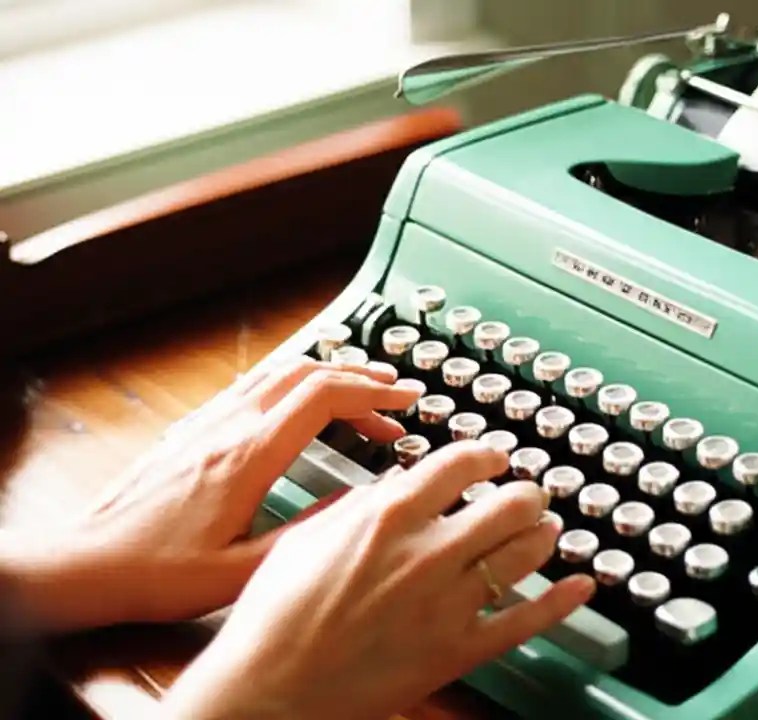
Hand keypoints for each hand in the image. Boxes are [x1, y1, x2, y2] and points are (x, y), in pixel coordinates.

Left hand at [0, 355, 425, 631]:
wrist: (86, 564)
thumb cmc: (155, 572)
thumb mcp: (243, 570)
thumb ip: (309, 532)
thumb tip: (360, 502)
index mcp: (248, 456)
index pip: (323, 396)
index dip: (373, 391)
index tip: (404, 399)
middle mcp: (227, 427)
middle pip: (305, 372)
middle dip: (359, 376)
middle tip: (394, 392)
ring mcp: (206, 424)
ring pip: (277, 373)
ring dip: (326, 375)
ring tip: (359, 391)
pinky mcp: (192, 432)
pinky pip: (253, 387)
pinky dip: (293, 385)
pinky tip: (301, 406)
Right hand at [161, 441, 595, 719]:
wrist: (267, 689)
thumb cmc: (273, 617)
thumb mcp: (307, 537)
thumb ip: (360, 504)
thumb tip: (396, 484)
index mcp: (388, 517)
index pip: (461, 463)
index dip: (487, 455)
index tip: (492, 459)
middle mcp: (427, 553)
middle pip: (509, 504)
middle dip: (526, 493)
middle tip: (527, 493)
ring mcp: (448, 604)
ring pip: (525, 553)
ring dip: (542, 534)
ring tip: (543, 528)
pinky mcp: (458, 651)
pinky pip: (526, 621)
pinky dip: (561, 601)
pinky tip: (581, 586)